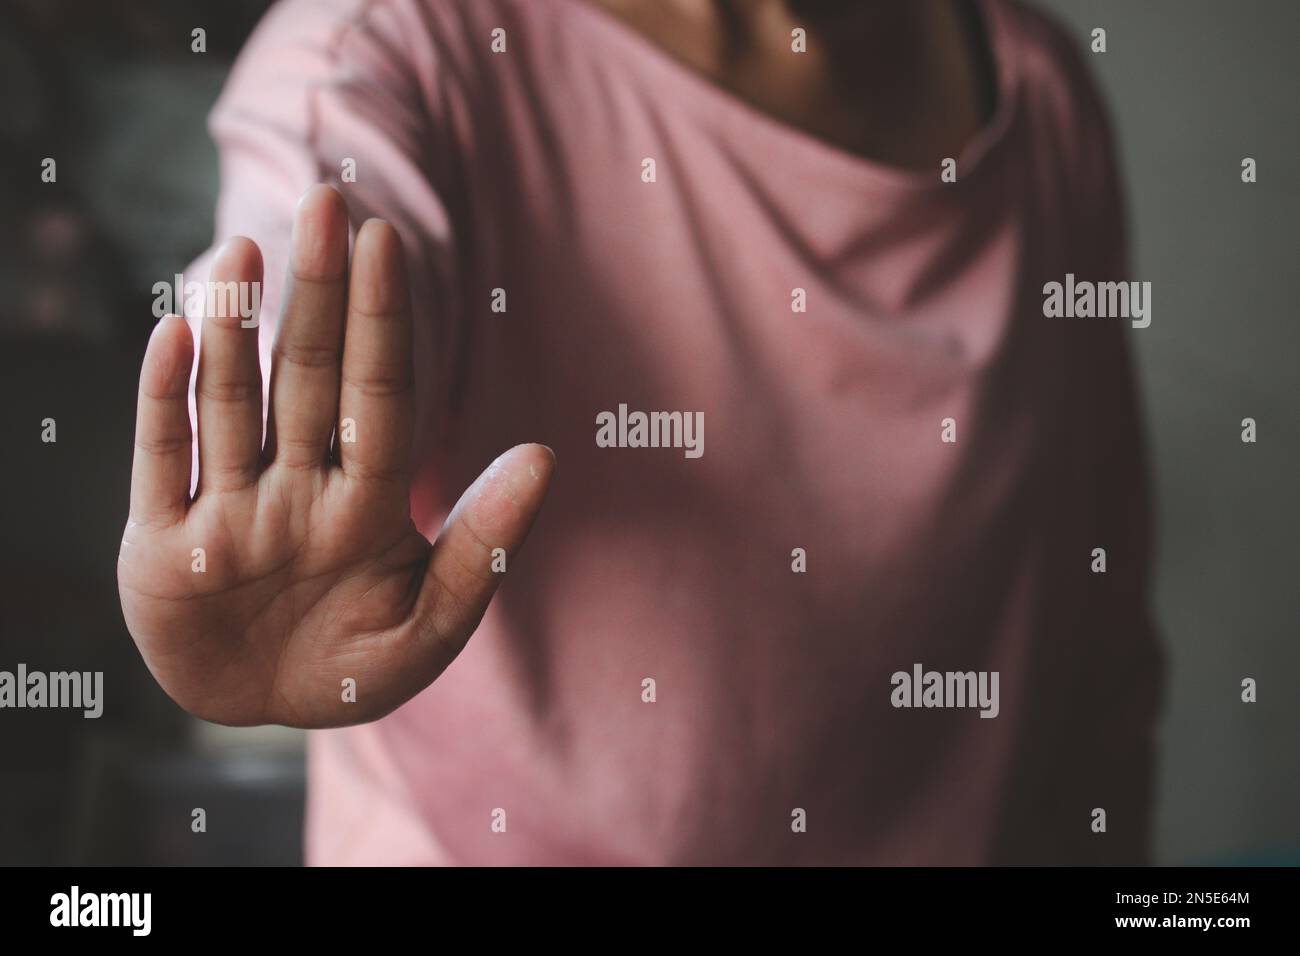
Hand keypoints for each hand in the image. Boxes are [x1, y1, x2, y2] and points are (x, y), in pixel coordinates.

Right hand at [118, 185, 553, 726]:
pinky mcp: (162, 546)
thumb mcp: (433, 624)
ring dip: (235, 331)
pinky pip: (161, 461)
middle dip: (317, 295)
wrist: (265, 717)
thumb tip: (545, 455)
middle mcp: (297, 490)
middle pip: (308, 378)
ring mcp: (229, 512)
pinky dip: (163, 402)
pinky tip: (175, 334)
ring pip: (231, 404)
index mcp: (366, 505)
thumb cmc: (355, 669)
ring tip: (242, 251)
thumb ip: (485, 544)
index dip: (383, 321)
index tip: (385, 239)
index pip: (380, 395)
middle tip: (324, 201)